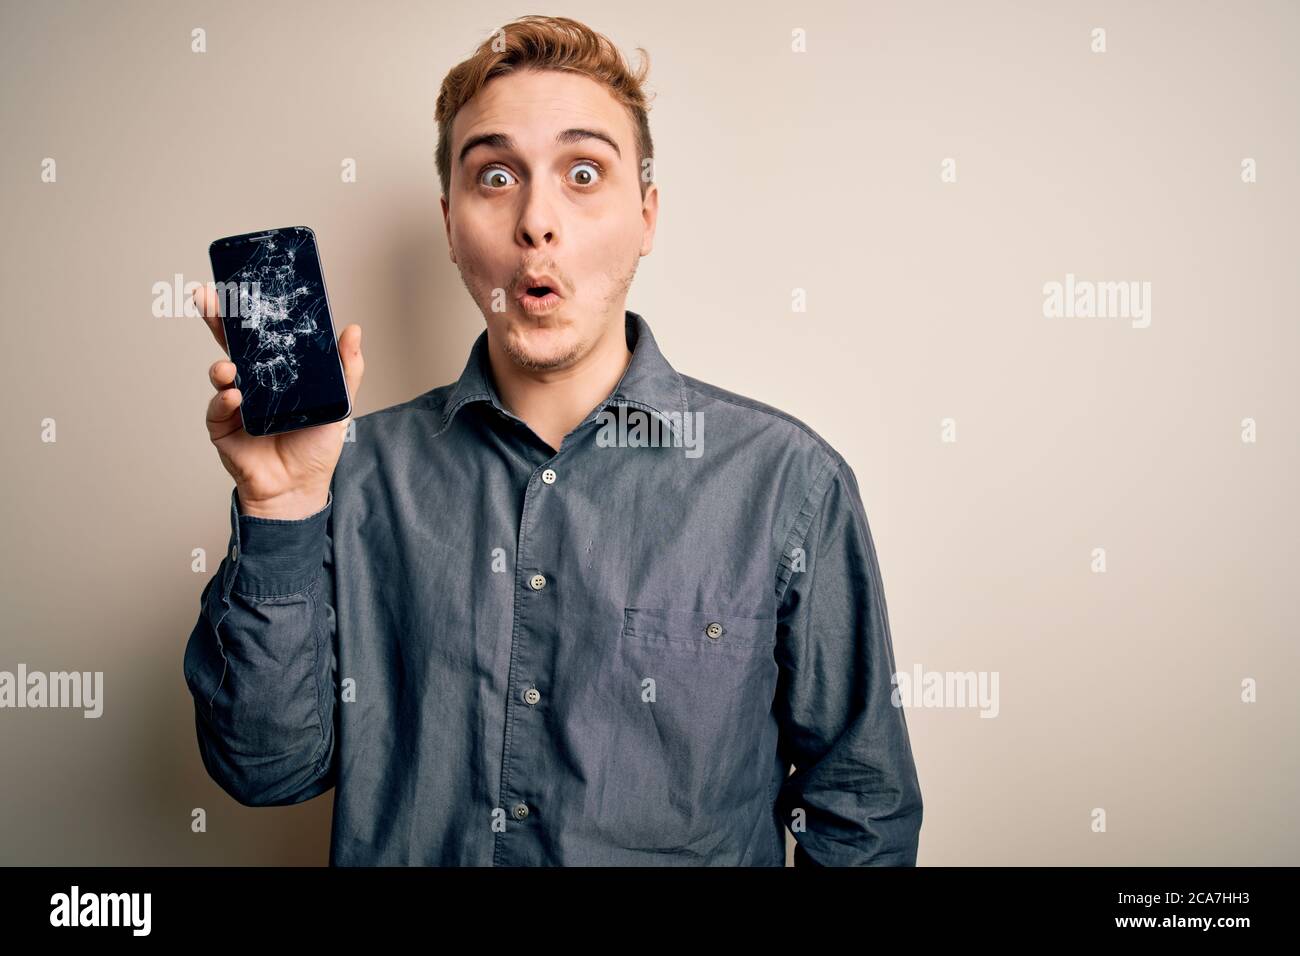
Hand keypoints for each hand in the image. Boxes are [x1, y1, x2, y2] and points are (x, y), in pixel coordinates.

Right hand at [194, 284, 363, 519]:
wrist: (299, 488)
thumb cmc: (315, 446)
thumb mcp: (340, 404)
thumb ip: (347, 370)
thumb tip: (354, 329)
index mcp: (277, 372)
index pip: (261, 335)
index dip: (248, 312)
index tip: (238, 285)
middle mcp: (252, 382)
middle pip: (232, 345)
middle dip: (218, 320)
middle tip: (208, 298)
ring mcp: (234, 403)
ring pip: (220, 373)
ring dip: (221, 366)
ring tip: (228, 368)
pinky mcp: (223, 427)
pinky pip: (217, 408)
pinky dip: (223, 400)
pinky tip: (234, 397)